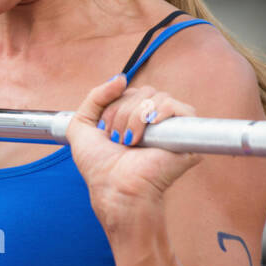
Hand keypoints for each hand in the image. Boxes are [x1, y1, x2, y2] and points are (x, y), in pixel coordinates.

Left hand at [66, 74, 201, 232]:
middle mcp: (153, 121)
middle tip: (116, 139)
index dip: (113, 105)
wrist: (114, 188)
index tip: (103, 130)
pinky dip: (160, 112)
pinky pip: (178, 106)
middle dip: (121, 112)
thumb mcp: (81, 125)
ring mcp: (169, 128)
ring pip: (156, 97)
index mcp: (133, 118)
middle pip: (142, 91)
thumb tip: (121, 77)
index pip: (129, 91)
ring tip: (129, 141)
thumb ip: (95, 96)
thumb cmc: (99, 166)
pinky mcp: (185, 136)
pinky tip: (148, 129)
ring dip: (134, 117)